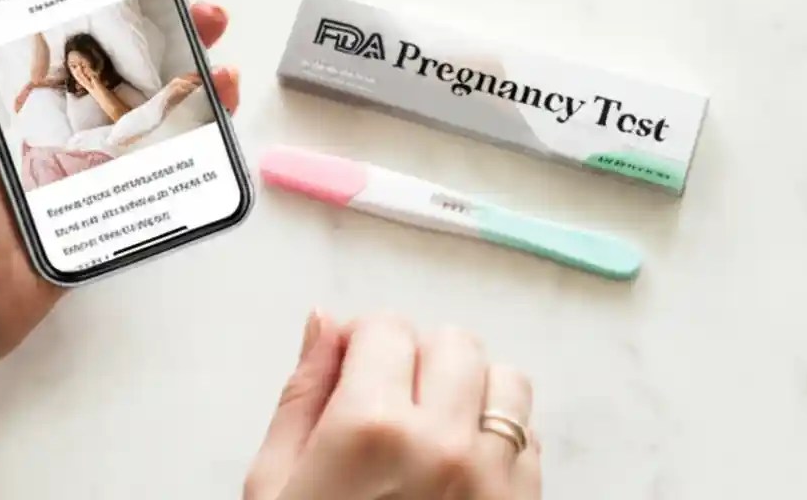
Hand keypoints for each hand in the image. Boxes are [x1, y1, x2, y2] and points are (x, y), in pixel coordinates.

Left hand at [0, 0, 239, 358]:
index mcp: (6, 76)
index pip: (60, 4)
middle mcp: (54, 103)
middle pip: (120, 38)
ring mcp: (90, 145)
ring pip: (154, 86)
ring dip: (192, 49)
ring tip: (214, 27)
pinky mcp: (115, 187)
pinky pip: (167, 146)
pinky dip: (202, 119)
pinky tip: (221, 96)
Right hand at [244, 313, 540, 499]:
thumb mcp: (275, 487)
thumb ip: (302, 394)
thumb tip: (323, 324)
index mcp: (371, 429)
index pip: (385, 327)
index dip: (361, 343)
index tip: (352, 368)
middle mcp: (444, 444)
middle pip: (451, 342)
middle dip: (416, 359)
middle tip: (388, 402)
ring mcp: (495, 479)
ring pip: (506, 381)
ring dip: (470, 390)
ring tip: (434, 428)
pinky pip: (530, 438)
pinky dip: (500, 436)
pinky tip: (460, 466)